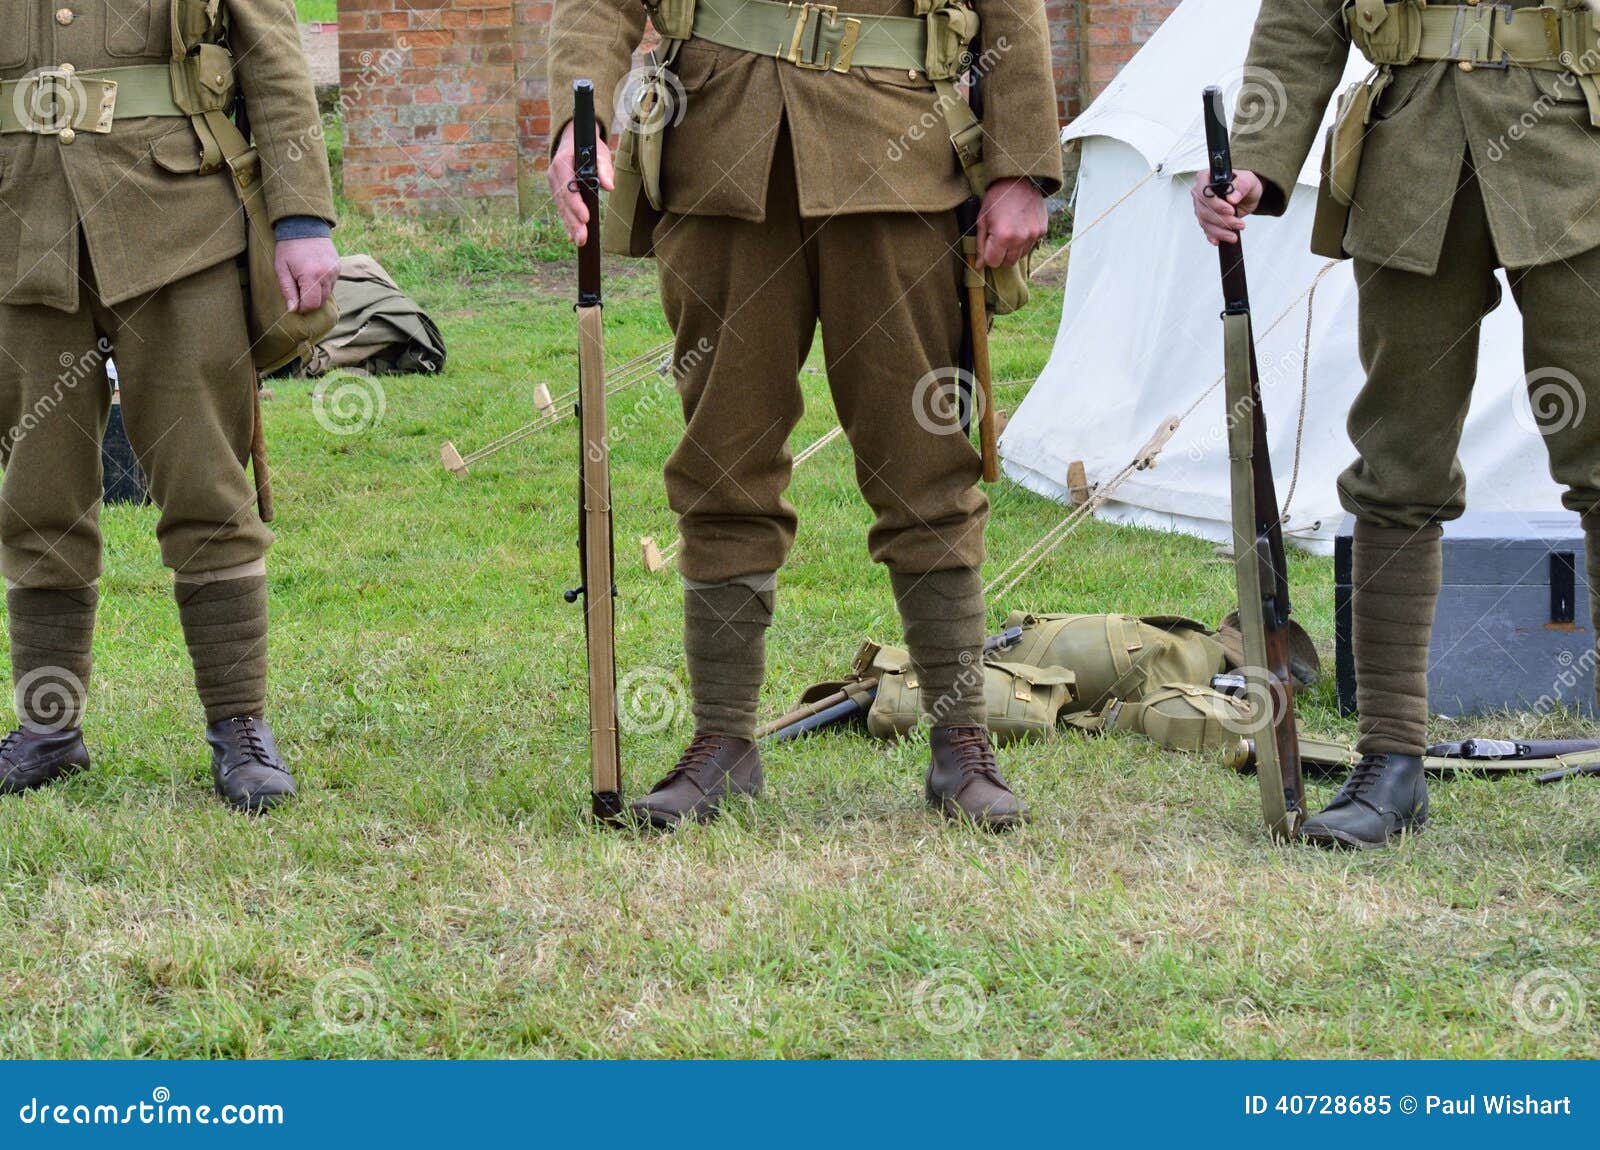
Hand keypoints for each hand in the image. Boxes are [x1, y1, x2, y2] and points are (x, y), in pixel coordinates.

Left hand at [274, 237, 339, 312]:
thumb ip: (287, 290)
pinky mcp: (338, 268)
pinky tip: (314, 275)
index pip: (311, 304)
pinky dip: (322, 285)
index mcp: (311, 276)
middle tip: (298, 293)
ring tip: (305, 281)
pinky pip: (331, 284)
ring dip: (316, 293)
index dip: (302, 308)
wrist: (305, 226)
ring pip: (327, 294)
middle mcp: (327, 275)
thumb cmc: (289, 247)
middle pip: (321, 301)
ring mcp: (335, 271)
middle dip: (309, 302)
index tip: (294, 304)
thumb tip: (293, 309)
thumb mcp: (281, 268)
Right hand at [547, 121, 615, 246]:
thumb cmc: (588, 145)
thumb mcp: (599, 152)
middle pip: (564, 203)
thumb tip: (609, 186)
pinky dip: (567, 223)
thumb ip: (604, 168)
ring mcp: (554, 185)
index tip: (585, 218)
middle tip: (582, 238)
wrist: (572, 139)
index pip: (568, 188)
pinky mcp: (558, 192)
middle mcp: (555, 176)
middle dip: (573, 222)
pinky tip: (572, 236)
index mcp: (562, 164)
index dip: (576, 204)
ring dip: (570, 226)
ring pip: (562, 209)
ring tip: (580, 242)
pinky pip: (562, 209)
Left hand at [975, 178, 1047, 268]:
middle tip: (997, 240)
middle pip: (1008, 263)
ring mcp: (1033, 235)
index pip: (993, 262)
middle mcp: (1020, 239)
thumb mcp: (982, 219)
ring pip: (1019, 256)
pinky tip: (1019, 227)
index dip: (988, 256)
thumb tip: (979, 265)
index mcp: (1003, 236)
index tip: (988, 245)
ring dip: (1012, 250)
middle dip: (1000, 256)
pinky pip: (1030, 246)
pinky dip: (1023, 242)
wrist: (1019, 179)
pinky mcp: (1042, 231)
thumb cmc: (997, 198)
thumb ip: (980, 245)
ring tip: (1009, 231)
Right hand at [1192, 169, 1264, 245]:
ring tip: (1234, 234)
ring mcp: (1202, 207)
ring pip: (1205, 222)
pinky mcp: (1206, 219)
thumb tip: (1232, 197)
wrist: (1247, 195)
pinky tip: (1220, 240)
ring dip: (1220, 231)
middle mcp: (1200, 193)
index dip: (1215, 203)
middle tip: (1237, 223)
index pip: (1203, 191)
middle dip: (1221, 220)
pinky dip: (1214, 236)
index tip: (1230, 209)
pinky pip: (1206, 230)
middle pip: (1204, 210)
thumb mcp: (1248, 180)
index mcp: (1206, 178)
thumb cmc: (1244, 183)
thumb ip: (1241, 185)